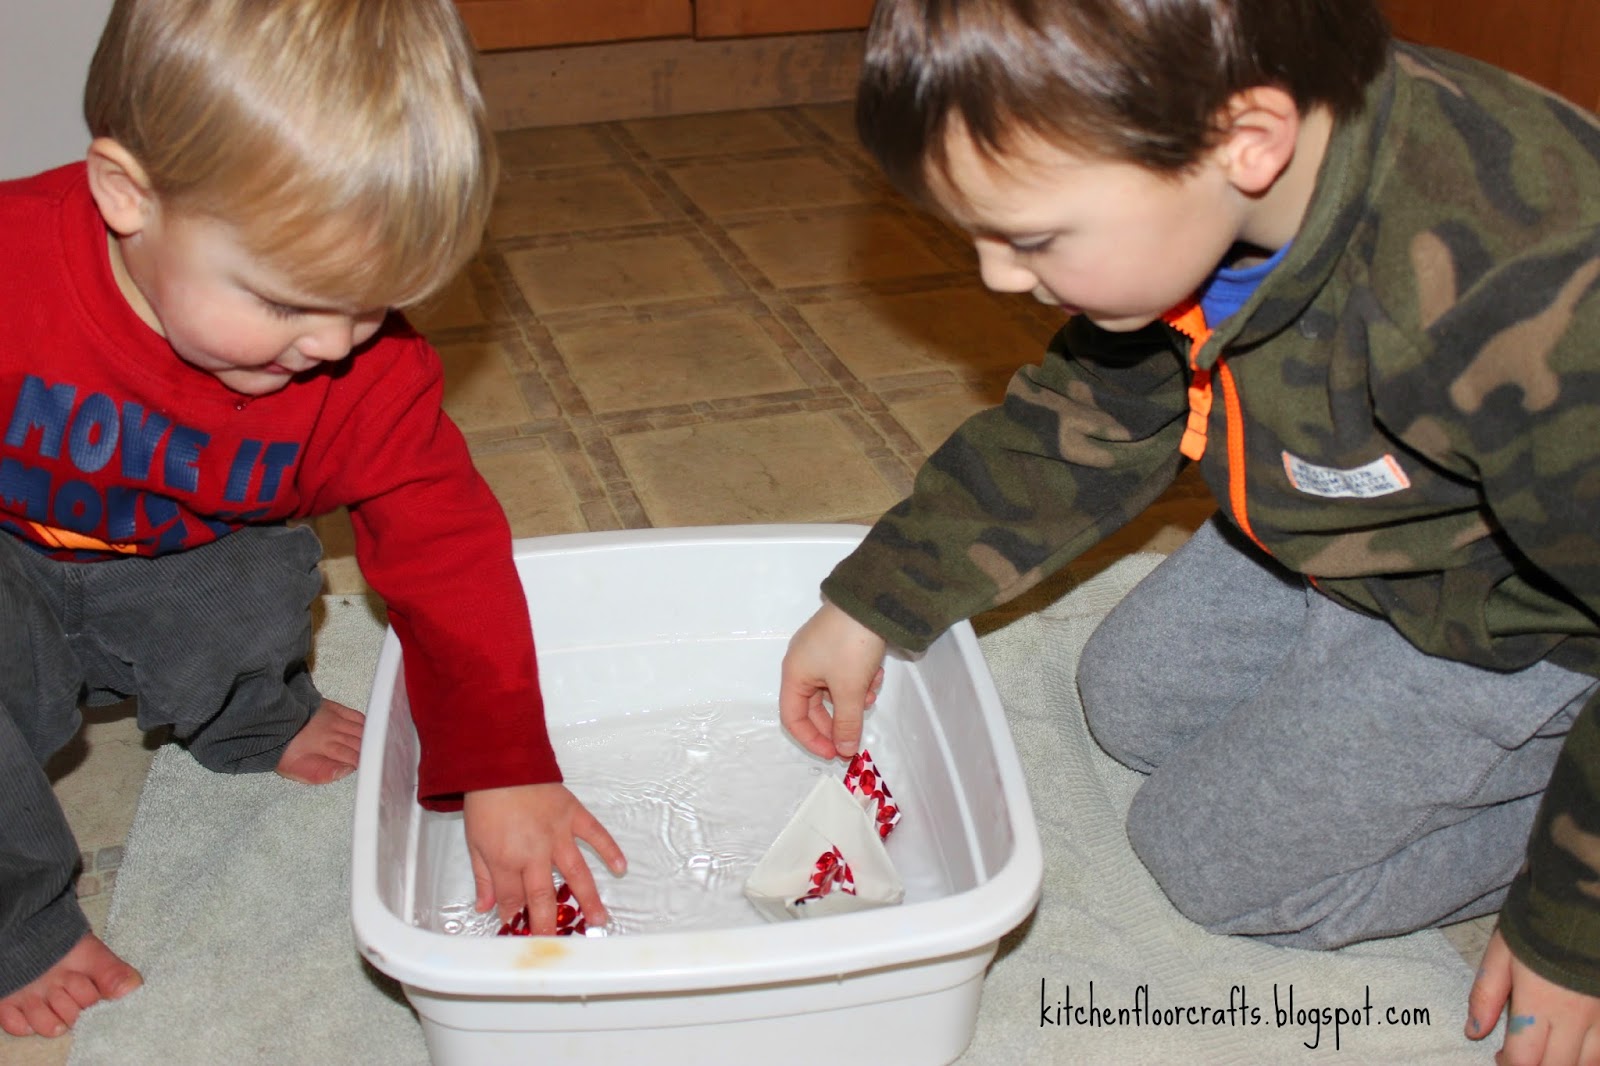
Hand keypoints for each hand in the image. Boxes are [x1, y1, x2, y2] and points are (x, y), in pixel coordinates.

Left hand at [462, 782, 625, 933]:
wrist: (500, 762)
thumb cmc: (485, 802)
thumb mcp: (474, 842)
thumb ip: (484, 878)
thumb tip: (486, 907)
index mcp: (506, 859)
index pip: (512, 899)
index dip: (515, 917)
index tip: (519, 929)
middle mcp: (534, 852)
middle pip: (543, 896)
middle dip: (548, 922)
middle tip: (558, 942)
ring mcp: (557, 834)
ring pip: (575, 873)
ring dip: (588, 898)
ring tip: (598, 921)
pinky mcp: (573, 815)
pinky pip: (595, 835)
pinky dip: (609, 851)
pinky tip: (620, 868)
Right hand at [779, 601, 886, 759]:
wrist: (871, 601)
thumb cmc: (850, 645)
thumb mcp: (849, 689)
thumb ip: (846, 724)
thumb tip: (844, 750)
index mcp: (794, 674)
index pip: (793, 718)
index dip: (812, 740)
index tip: (834, 753)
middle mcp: (803, 664)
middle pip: (815, 706)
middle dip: (838, 720)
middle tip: (857, 735)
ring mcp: (821, 653)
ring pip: (834, 690)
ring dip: (853, 699)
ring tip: (870, 694)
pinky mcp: (838, 645)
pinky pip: (844, 674)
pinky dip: (859, 680)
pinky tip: (876, 676)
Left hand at [1466, 928, 1599, 1063]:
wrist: (1582, 898)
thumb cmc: (1536, 922)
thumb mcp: (1500, 952)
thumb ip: (1486, 995)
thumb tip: (1473, 1031)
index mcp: (1539, 1002)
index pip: (1524, 1059)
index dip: (1509, 1065)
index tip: (1501, 1057)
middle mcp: (1575, 1016)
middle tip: (1524, 1055)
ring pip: (1589, 1064)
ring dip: (1566, 1064)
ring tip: (1550, 1051)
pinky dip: (1593, 1055)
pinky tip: (1578, 1048)